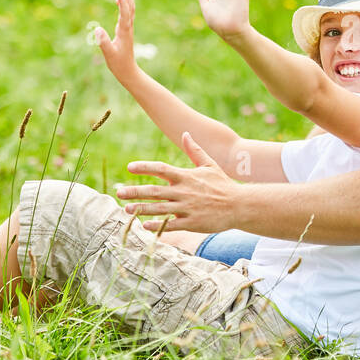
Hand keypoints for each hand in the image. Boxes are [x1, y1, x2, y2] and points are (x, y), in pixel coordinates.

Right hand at [96, 0, 138, 81]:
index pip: (125, 16)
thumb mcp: (109, 54)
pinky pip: (127, 14)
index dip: (123, 5)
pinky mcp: (126, 30)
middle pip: (130, 8)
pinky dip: (125, 5)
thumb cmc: (118, 64)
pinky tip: (120, 0)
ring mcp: (128, 28)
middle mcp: (128, 28)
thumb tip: (97, 29)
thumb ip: (103, 42)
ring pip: (130, 10)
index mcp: (124, 33)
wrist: (128, 71)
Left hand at [117, 134, 239, 233]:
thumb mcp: (209, 165)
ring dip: (141, 209)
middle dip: (135, 192)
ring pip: (159, 209)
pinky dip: (156, 226)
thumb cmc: (223, 184)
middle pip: (154, 191)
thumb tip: (186, 133)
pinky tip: (144, 226)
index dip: (144, 167)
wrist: (240, 205)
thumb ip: (195, 150)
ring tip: (126, 209)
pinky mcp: (192, 223)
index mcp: (186, 176)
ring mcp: (187, 208)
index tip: (129, 167)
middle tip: (119, 193)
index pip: (161, 169)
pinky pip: (170, 225)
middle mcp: (184, 191)